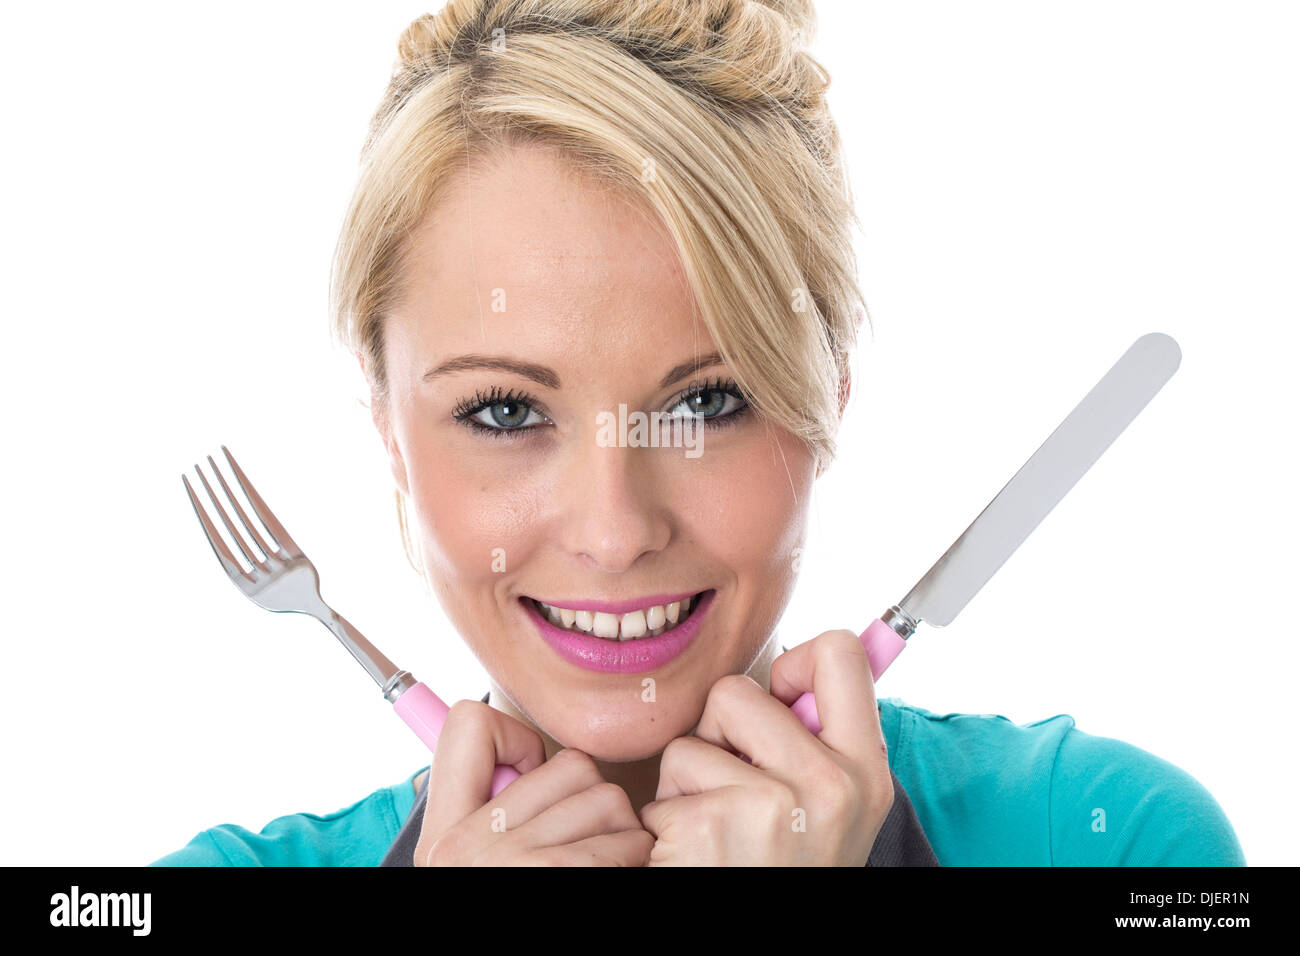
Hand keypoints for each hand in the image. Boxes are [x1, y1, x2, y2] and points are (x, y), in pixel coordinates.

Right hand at [414, 700, 653, 865]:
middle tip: (581, 845)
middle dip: (590, 801)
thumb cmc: (511, 888)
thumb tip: (525, 759)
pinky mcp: (560, 877)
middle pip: (570, 764)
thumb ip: (492, 807)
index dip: (516, 740)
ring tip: (601, 865)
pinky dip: (636, 860)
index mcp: (441, 837)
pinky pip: (630, 840)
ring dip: (621, 835)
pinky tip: (616, 874)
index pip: (469, 722)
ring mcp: (514, 866)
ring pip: (609, 799)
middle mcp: (465, 850)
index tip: (528, 782)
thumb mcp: (478, 861)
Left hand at [638, 629, 892, 864]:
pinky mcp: (711, 825)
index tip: (779, 701)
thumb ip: (818, 741)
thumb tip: (795, 666)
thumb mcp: (832, 810)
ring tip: (714, 831)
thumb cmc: (782, 868)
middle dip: (719, 735)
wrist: (756, 945)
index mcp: (866, 772)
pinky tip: (693, 855)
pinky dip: (665, 821)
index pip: (842, 653)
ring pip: (691, 739)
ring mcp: (771, 806)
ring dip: (687, 784)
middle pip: (739, 689)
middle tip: (735, 791)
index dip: (795, 662)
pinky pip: (663, 785)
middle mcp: (831, 785)